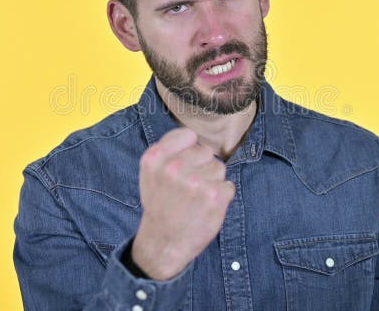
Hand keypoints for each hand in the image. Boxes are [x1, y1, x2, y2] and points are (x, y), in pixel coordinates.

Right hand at [131, 128, 234, 279]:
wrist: (164, 242)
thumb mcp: (150, 172)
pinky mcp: (214, 197)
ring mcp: (195, 182)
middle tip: (189, 188)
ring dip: (212, 183)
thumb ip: (168, 149)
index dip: (190, 150)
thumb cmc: (160, 204)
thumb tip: (194, 136)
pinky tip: (205, 208)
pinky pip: (228, 186)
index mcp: (155, 157)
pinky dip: (221, 197)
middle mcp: (174, 167)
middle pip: (207, 151)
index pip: (189, 135)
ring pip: (219, 168)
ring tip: (196, 199)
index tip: (184, 165)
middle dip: (202, 166)